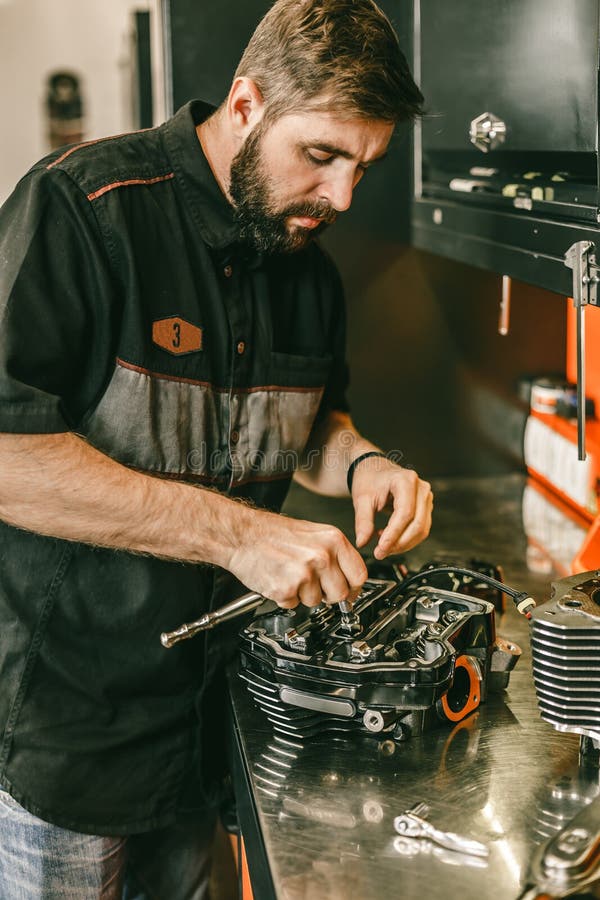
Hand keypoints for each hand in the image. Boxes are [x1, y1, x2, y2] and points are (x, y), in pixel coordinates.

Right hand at [226, 508, 367, 608]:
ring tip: (289, 575)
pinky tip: (278, 579)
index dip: (353, 587)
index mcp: (333, 539)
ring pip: (316, 602)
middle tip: (311, 584)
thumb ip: (333, 553)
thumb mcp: (312, 532)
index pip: (360, 574)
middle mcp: (322, 555)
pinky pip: (293, 605)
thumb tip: (348, 575)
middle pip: (341, 594)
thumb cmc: (271, 533)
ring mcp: (305, 573)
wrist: (241, 535)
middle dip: (327, 595)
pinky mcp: (287, 589)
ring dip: (303, 595)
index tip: (348, 591)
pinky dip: (285, 598)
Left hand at [351, 458, 432, 558]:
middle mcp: (421, 488)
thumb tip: (362, 543)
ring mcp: (426, 498)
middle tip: (380, 553)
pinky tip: (389, 538)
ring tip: (382, 547)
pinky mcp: (425, 507)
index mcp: (406, 480)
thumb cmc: (369, 479)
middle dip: (399, 543)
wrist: (374, 470)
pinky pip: (421, 529)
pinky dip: (406, 539)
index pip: (405, 513)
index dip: (394, 534)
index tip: (381, 548)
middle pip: (417, 524)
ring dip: (403, 544)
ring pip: (422, 529)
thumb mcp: (362, 499)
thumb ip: (363, 521)